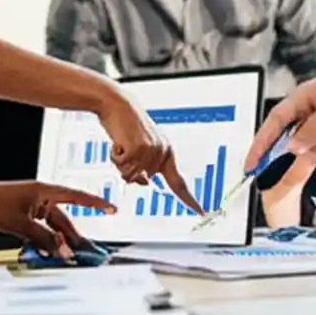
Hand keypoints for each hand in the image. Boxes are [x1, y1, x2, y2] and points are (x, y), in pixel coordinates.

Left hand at [0, 181, 114, 257]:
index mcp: (44, 191)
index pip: (77, 197)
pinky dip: (45, 239)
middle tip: (87, 252)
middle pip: (64, 218)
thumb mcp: (21, 225)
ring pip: (52, 226)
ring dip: (58, 241)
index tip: (113, 208)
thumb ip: (44, 239)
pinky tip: (48, 252)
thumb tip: (62, 251)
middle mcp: (40, 196)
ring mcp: (31, 205)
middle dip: (74, 236)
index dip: (96, 204)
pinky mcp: (22, 213)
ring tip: (67, 256)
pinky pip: (40, 228)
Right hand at [97, 92, 203, 213]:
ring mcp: (151, 151)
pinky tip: (117, 142)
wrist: (117, 103)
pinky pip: (120, 166)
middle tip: (125, 148)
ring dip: (120, 162)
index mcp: (167, 153)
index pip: (179, 182)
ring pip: (130, 176)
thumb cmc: (126, 124)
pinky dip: (114, 156)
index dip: (189, 199)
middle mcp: (162, 153)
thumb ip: (146, 165)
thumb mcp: (141, 146)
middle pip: (141, 181)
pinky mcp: (137, 149)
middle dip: (128, 169)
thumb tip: (144, 183)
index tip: (201, 211)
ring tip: (122, 143)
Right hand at [247, 65, 315, 169]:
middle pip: (282, 136)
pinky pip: (315, 152)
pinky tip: (298, 174)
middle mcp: (307, 112)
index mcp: (302, 98)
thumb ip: (314, 128)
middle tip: (257, 173)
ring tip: (277, 180)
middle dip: (268, 155)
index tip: (253, 159)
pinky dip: (306, 163)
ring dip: (288, 162)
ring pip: (298, 147)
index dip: (261, 141)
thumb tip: (292, 147)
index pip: (275, 122)